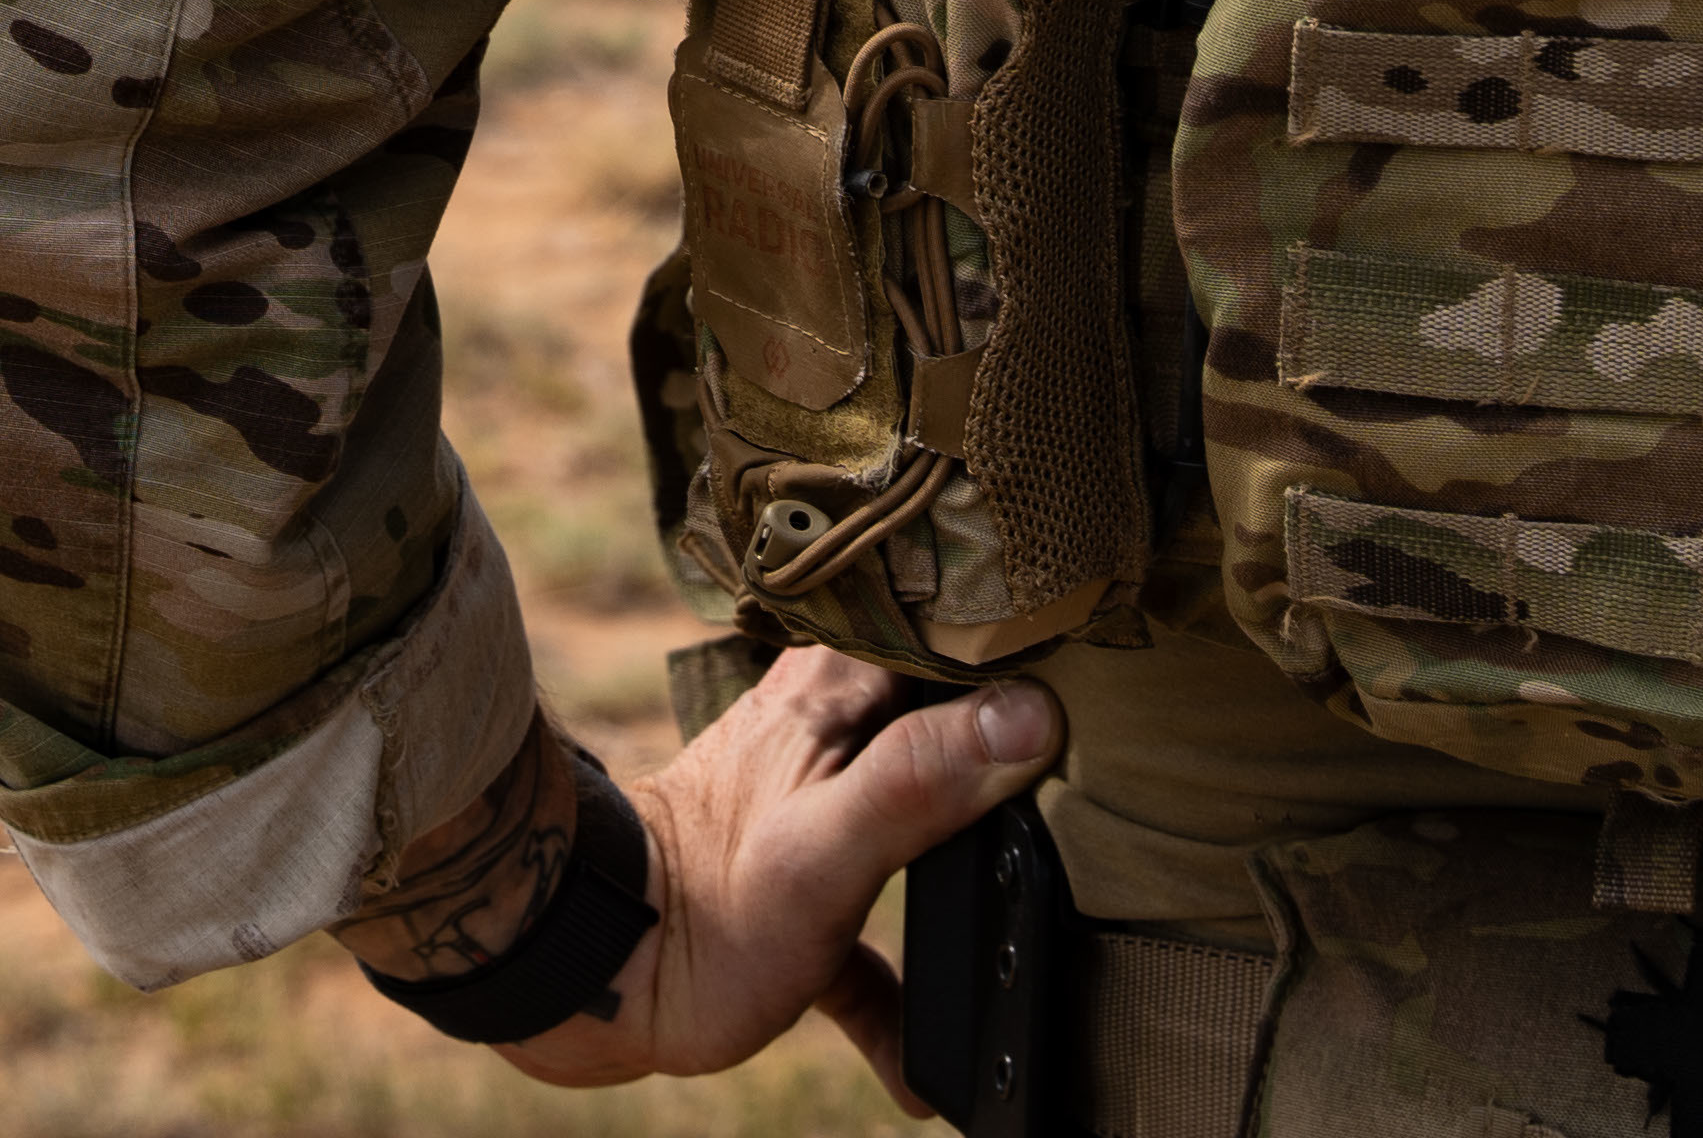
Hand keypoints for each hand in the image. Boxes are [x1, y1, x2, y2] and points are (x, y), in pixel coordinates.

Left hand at [510, 650, 1061, 1105]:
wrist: (591, 976)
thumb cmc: (698, 908)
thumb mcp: (826, 847)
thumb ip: (923, 779)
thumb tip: (1030, 717)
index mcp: (836, 688)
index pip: (955, 631)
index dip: (1033, 641)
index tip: (1111, 668)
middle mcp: (828, 726)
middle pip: (954, 716)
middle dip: (1022, 750)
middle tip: (1107, 780)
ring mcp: (815, 804)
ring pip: (924, 819)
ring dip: (970, 870)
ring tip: (1042, 904)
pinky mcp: (799, 890)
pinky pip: (874, 939)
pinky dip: (900, 996)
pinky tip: (922, 1072)